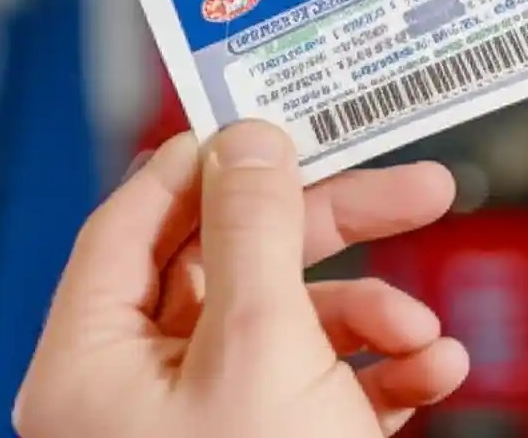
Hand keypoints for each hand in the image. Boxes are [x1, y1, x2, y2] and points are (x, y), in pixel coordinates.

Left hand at [14, 121, 467, 437]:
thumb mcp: (258, 347)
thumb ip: (253, 230)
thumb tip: (248, 137)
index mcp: (96, 359)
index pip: (139, 218)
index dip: (210, 161)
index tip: (278, 120)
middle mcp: (145, 385)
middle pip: (239, 261)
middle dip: (339, 231)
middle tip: (420, 188)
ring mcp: (213, 418)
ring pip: (295, 320)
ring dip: (374, 315)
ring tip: (422, 334)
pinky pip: (325, 378)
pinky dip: (381, 369)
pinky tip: (431, 371)